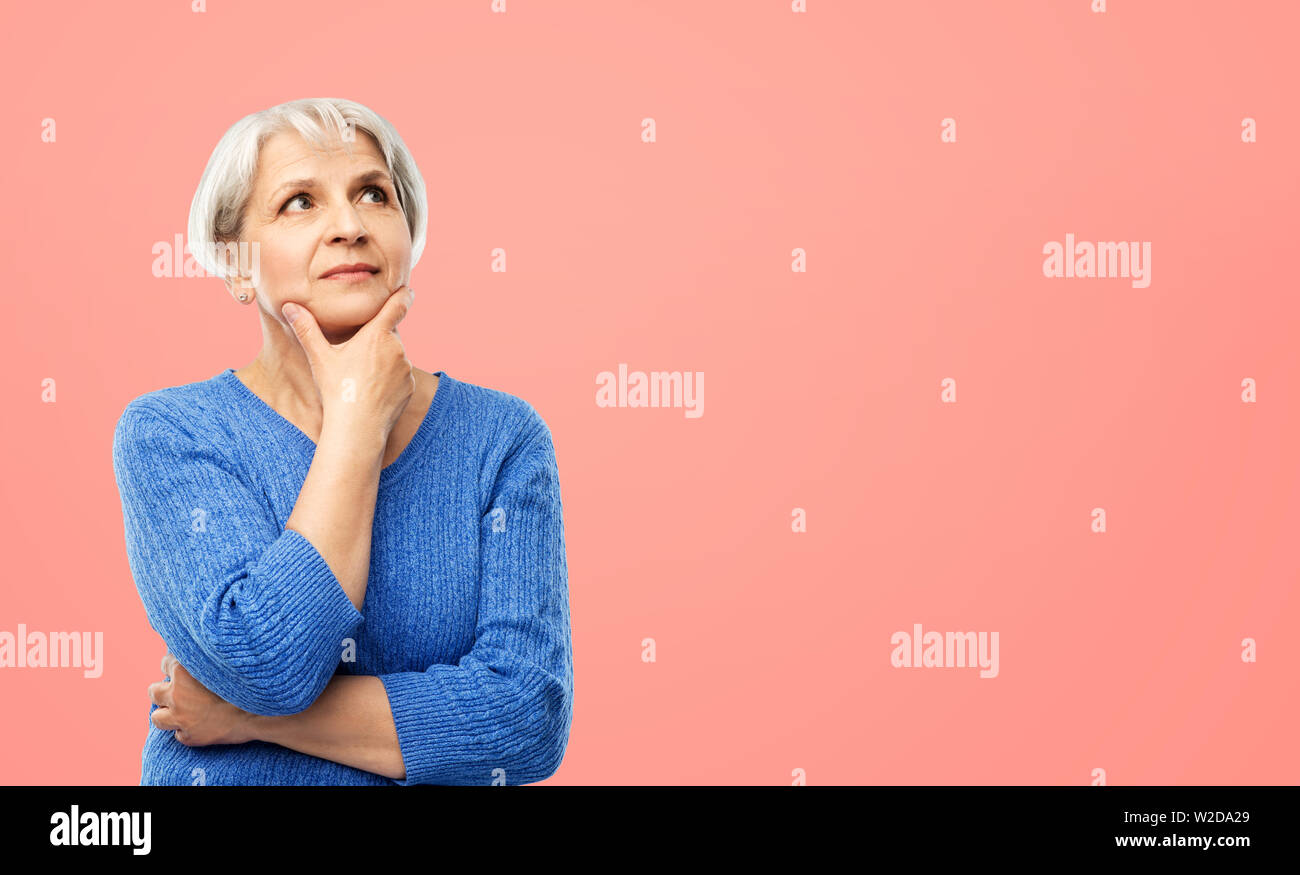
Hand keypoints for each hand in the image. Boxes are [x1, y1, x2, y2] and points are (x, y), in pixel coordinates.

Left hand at [149, 652, 255, 746]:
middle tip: (179, 692)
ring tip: (181, 712)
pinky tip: (201, 725)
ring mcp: (181, 718)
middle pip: (154, 691)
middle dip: (164, 691)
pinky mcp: (188, 737)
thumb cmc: (244, 684)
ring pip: (157, 717)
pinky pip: (179, 734)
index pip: (165, 663)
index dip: (175, 668)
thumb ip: (206, 660)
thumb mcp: (223, 664)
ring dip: (167, 714)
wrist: (259, 713)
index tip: (184, 670)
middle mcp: (177, 694)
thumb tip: (199, 650)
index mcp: (183, 671)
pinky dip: (187, 730)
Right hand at [281, 284, 416, 441]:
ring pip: (396, 356)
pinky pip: (401, 376)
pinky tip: (373, 390)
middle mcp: (397, 348)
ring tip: (362, 377)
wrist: (357, 426)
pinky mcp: (409, 387)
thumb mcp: (320, 357)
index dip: (402, 295)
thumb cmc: (337, 389)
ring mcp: (406, 368)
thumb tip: (289, 306)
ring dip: (384, 360)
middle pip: (390, 335)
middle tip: (358, 354)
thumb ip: (306, 329)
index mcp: (377, 334)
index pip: (397, 306)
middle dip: (378, 340)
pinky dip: (390, 379)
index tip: (407, 289)